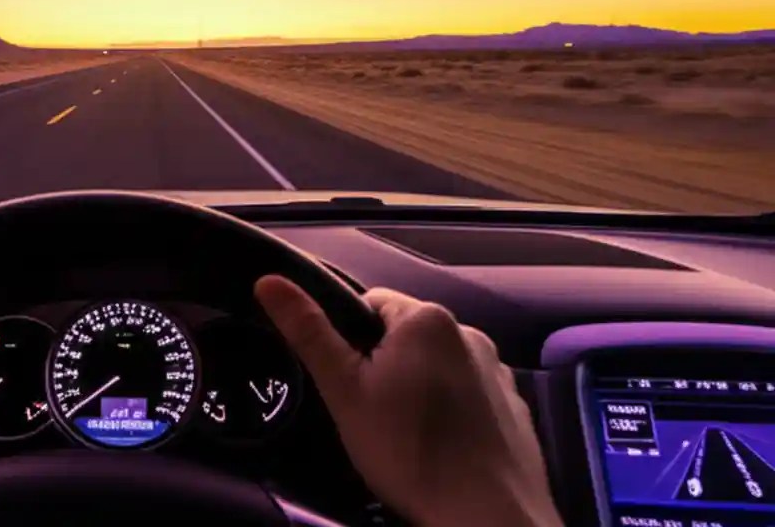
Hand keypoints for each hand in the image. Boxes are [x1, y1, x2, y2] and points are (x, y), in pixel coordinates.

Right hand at [255, 276, 561, 526]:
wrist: (486, 516)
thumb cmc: (408, 450)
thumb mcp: (344, 391)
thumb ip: (308, 332)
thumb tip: (268, 280)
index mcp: (427, 319)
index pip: (371, 304)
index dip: (349, 340)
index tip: (347, 382)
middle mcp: (470, 333)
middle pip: (406, 338)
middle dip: (385, 366)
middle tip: (370, 413)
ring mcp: (498, 372)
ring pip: (439, 368)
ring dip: (420, 388)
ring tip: (406, 436)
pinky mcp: (515, 407)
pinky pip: (470, 397)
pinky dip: (453, 413)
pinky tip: (442, 449)